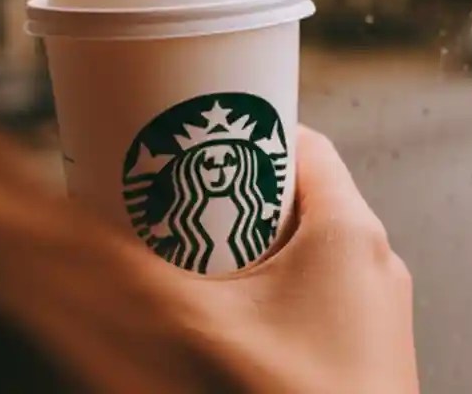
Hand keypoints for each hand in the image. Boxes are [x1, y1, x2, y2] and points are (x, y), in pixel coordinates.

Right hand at [170, 126, 417, 392]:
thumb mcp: (207, 331)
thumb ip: (148, 283)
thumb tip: (94, 248)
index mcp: (349, 231)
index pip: (305, 143)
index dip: (251, 133)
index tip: (204, 138)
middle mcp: (376, 257)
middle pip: (304, 192)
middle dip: (242, 192)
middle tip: (188, 199)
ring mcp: (377, 300)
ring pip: (313, 242)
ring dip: (259, 240)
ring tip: (204, 254)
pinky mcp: (370, 338)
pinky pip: (323, 285)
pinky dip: (279, 282)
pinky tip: (238, 309)